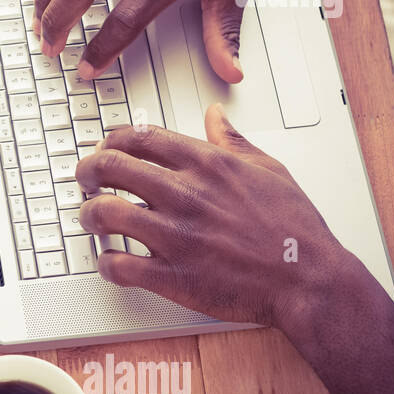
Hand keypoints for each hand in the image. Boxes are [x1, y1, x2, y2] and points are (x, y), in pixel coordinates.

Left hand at [73, 105, 355, 330]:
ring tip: (91, 219)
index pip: (140, 137)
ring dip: (88, 215)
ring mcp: (176, 236)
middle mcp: (186, 195)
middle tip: (84, 180)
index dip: (111, 140)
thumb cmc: (294, 229)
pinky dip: (105, 263)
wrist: (309, 279)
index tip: (105, 149)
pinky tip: (111, 261)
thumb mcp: (268, 170)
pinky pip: (119, 266)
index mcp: (207, 165)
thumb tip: (214, 114)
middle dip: (86, 171)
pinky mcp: (174, 276)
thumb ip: (233, 140)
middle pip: (110, 167)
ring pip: (104, 213)